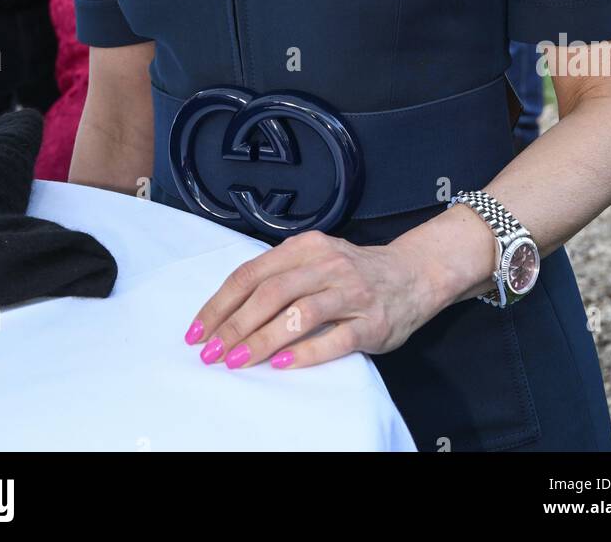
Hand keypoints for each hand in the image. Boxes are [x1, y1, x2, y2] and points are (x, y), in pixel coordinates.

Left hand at [183, 228, 443, 370]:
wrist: (413, 274)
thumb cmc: (353, 272)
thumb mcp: (315, 259)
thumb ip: (280, 275)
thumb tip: (227, 310)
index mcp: (305, 247)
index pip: (251, 274)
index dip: (220, 304)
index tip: (197, 332)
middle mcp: (326, 264)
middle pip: (270, 294)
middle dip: (233, 326)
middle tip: (211, 353)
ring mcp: (350, 292)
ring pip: (298, 315)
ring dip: (261, 340)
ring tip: (236, 361)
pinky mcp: (371, 322)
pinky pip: (335, 339)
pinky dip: (306, 352)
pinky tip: (282, 364)